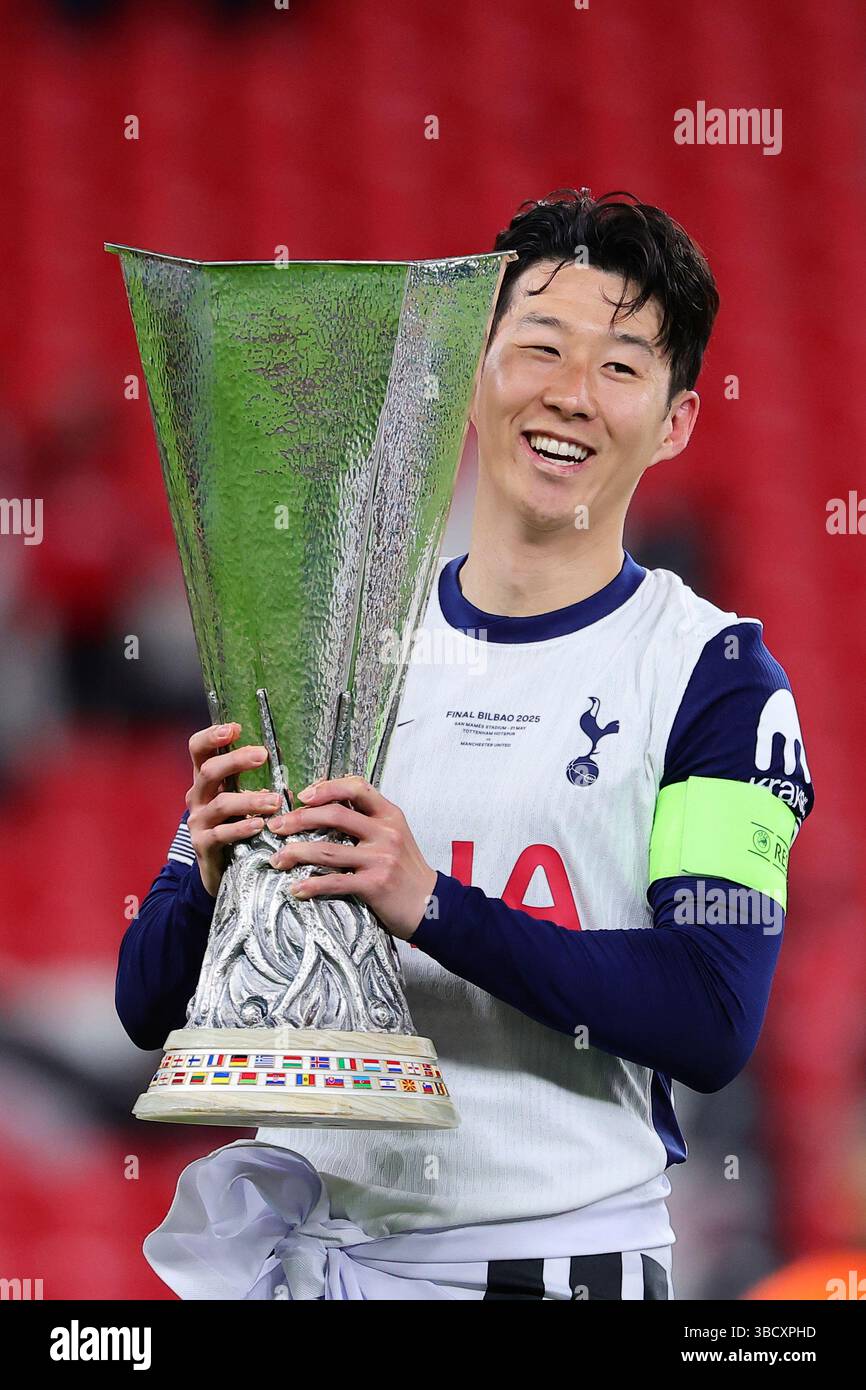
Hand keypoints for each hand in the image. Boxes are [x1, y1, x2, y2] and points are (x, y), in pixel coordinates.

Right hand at [186, 722, 282, 896]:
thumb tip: (290, 771)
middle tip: (262, 755)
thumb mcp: (242, 800)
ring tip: (274, 801)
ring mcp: (198, 821)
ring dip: (249, 800)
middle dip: (235, 760)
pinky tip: (259, 825)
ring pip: (220, 804)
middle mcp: (197, 797)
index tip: (234, 728)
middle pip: (209, 771)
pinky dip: (241, 828)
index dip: (211, 736)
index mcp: (205, 781)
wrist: (217, 869)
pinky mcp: (203, 845)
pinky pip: (221, 834)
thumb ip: (257, 782)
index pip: (198, 750)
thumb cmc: (235, 826)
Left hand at [266, 775, 437, 940]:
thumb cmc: (406, 869)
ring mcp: (380, 858)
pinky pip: (334, 881)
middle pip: (334, 814)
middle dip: (298, 819)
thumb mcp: (394, 835)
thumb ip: (367, 820)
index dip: (327, 787)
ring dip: (296, 853)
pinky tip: (296, 888)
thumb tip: (325, 807)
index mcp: (390, 815)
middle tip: (277, 827)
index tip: (303, 796)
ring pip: (327, 850)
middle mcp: (385, 832)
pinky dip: (311, 885)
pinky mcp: (374, 885)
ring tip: (278, 858)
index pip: (356, 787)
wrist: (432, 904)